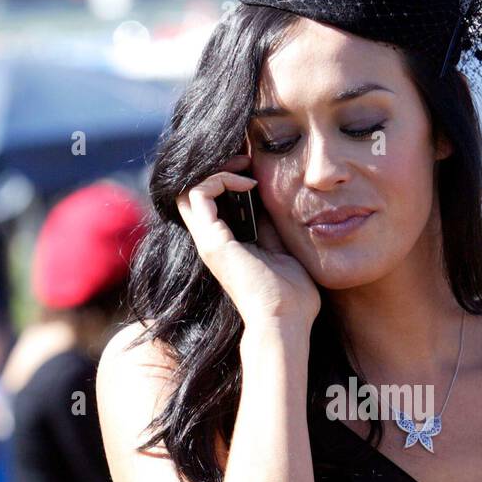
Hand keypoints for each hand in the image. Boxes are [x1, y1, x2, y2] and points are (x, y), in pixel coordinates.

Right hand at [176, 157, 321, 330]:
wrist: (286, 320)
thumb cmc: (292, 295)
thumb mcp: (282, 248)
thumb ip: (270, 225)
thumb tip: (270, 198)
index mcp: (228, 245)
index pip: (211, 201)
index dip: (226, 177)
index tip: (253, 169)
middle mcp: (212, 242)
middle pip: (194, 192)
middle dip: (217, 168)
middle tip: (245, 161)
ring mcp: (209, 242)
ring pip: (189, 189)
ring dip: (216, 170)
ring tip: (244, 166)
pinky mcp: (212, 242)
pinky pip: (199, 194)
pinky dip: (220, 180)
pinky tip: (248, 185)